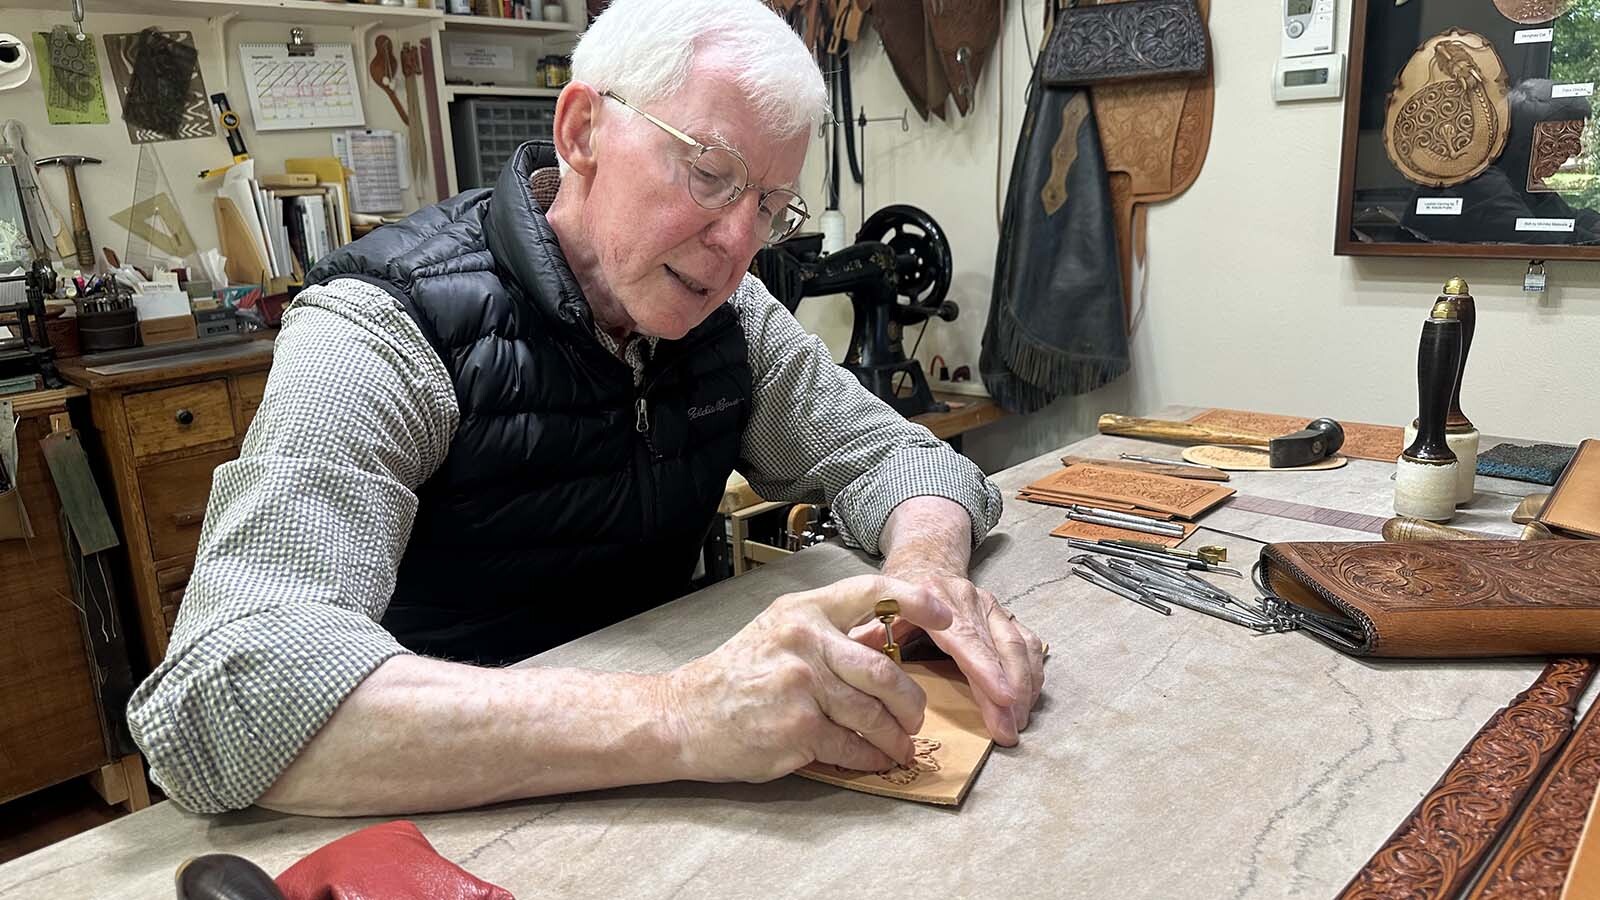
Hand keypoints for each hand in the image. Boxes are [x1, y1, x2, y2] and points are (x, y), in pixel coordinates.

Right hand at [660, 574, 953, 782]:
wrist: (684, 716)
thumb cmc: (736, 676)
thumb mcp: (780, 635)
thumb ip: (832, 633)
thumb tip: (886, 635)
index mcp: (803, 611)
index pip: (871, 593)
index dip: (915, 601)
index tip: (944, 615)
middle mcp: (805, 641)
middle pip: (885, 670)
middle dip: (911, 701)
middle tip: (915, 717)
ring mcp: (802, 684)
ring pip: (873, 713)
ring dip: (895, 736)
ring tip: (900, 745)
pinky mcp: (798, 727)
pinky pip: (852, 745)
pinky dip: (871, 758)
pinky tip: (875, 760)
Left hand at [858, 569, 1044, 746]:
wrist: (925, 558)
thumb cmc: (898, 594)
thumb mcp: (877, 608)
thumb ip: (869, 635)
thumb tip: (859, 665)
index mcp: (935, 599)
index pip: (966, 639)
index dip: (985, 669)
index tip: (1001, 698)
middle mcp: (970, 600)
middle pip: (997, 647)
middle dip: (1009, 691)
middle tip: (1011, 729)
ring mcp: (991, 606)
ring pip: (1018, 644)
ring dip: (1024, 685)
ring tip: (1020, 720)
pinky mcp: (1004, 613)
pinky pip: (1027, 641)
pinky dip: (1033, 670)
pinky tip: (1030, 697)